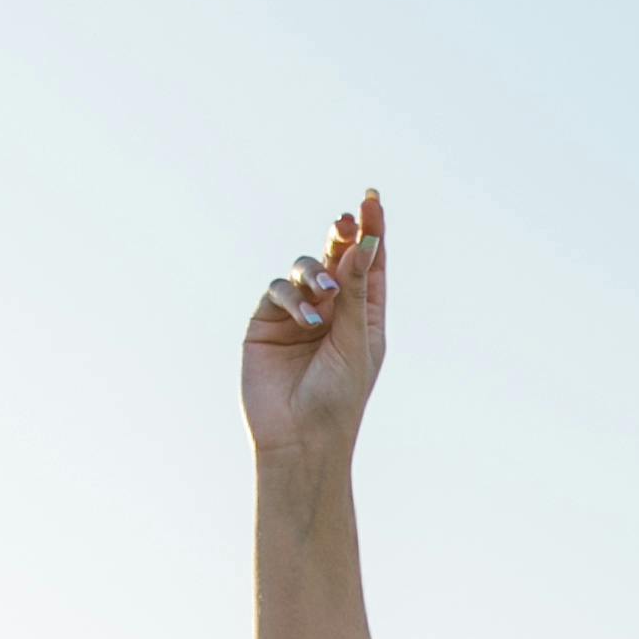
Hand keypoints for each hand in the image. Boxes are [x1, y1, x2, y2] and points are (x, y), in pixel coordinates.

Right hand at [243, 192, 386, 464]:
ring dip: (315, 273)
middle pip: (337, 257)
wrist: (300, 439)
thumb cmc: (339, 398)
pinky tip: (307, 321)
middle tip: (345, 222)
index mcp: (364, 316)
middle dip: (341, 237)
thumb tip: (366, 244)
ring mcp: (298, 314)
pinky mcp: (267, 322)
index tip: (371, 199)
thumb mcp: (356, 342)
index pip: (369, 264)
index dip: (371, 231)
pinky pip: (278, 290)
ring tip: (326, 295)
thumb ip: (357, 292)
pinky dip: (292, 298)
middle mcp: (332, 310)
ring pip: (305, 268)